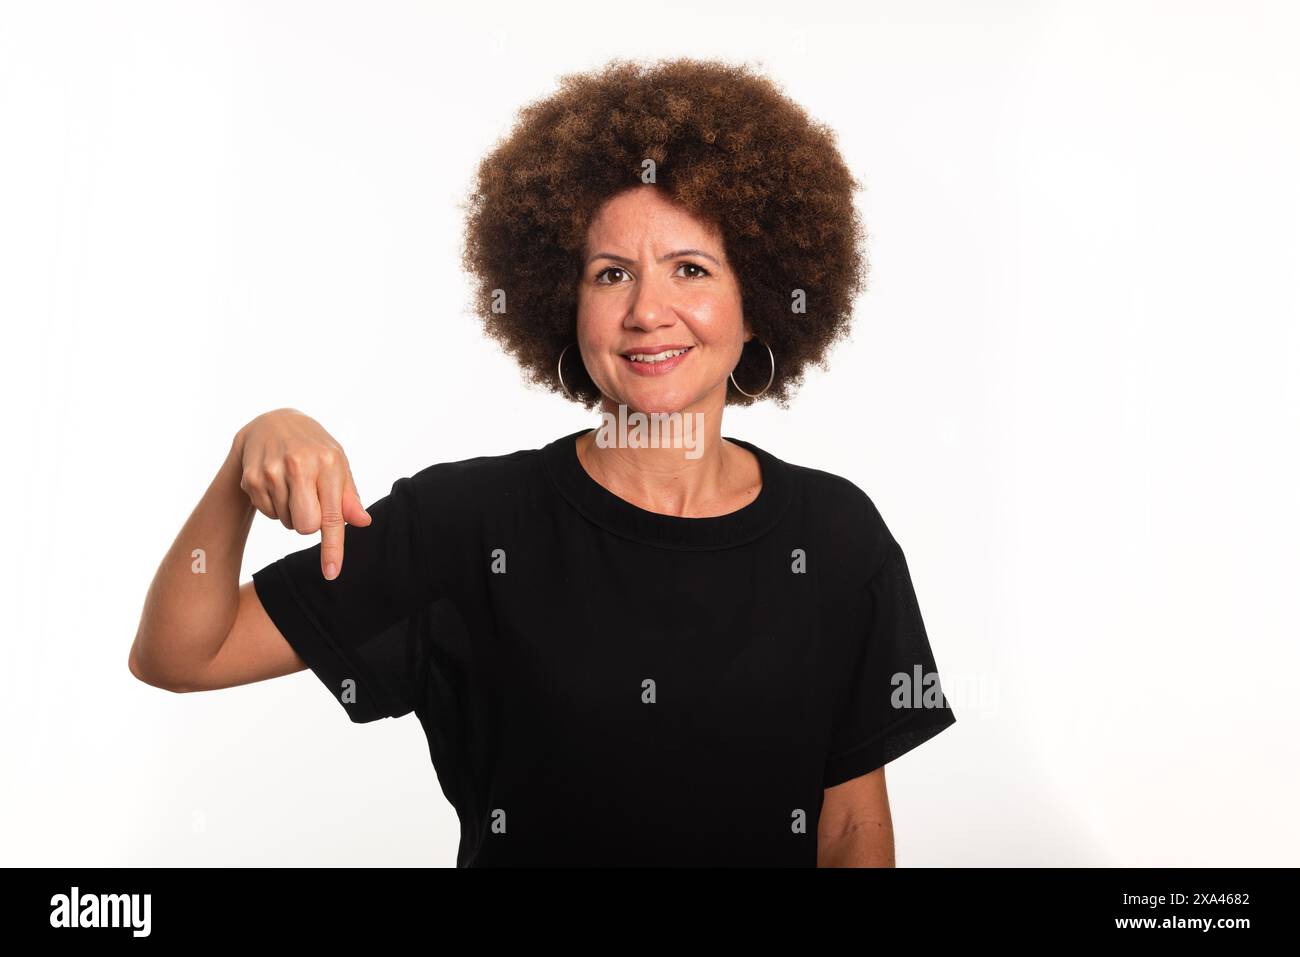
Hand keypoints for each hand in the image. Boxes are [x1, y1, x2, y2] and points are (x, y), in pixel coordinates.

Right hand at [235, 408, 369, 579]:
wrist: (271, 423)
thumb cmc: (314, 448)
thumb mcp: (338, 464)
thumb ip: (349, 496)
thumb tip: (363, 522)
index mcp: (327, 462)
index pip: (331, 515)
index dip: (332, 547)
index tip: (331, 573)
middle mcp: (298, 465)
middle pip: (306, 527)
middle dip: (310, 524)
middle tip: (311, 500)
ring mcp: (271, 472)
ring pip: (288, 523)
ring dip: (293, 512)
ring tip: (293, 484)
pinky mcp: (251, 479)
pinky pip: (270, 514)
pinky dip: (276, 506)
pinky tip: (277, 483)